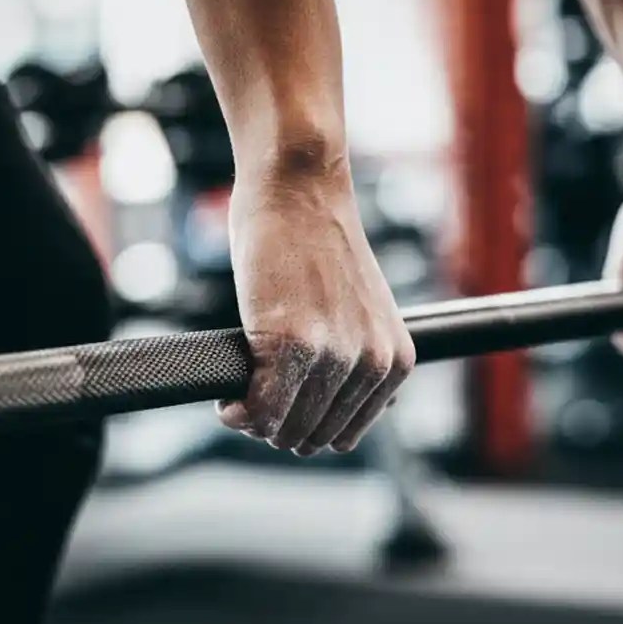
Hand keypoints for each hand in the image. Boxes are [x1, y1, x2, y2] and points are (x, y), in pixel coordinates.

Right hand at [216, 162, 414, 455]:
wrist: (301, 187)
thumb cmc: (320, 243)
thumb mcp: (362, 310)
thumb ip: (359, 360)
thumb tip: (341, 425)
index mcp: (396, 361)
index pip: (344, 433)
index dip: (303, 427)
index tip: (277, 408)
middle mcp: (372, 364)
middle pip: (313, 437)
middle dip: (277, 426)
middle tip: (250, 400)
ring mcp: (334, 356)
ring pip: (285, 428)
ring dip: (254, 421)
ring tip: (238, 395)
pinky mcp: (292, 343)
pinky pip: (259, 409)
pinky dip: (237, 412)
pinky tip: (226, 399)